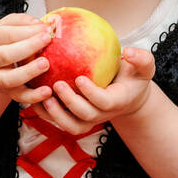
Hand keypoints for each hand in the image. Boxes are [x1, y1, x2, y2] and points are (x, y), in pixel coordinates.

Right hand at [0, 13, 55, 105]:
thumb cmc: (6, 42)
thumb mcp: (9, 26)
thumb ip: (24, 22)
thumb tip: (43, 24)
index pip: (5, 34)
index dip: (26, 30)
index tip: (46, 28)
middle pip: (5, 55)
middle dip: (28, 47)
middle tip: (47, 39)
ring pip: (10, 78)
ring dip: (29, 71)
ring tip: (46, 63)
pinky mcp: (7, 92)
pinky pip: (20, 97)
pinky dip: (34, 96)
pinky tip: (48, 91)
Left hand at [36, 47, 156, 134]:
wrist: (127, 96)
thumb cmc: (133, 77)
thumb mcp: (143, 67)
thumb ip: (142, 59)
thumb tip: (128, 52)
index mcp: (117, 101)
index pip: (104, 102)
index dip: (91, 94)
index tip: (80, 78)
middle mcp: (102, 114)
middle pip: (85, 116)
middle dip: (70, 102)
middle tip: (57, 84)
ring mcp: (88, 120)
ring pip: (71, 125)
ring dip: (55, 114)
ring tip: (43, 97)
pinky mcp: (75, 119)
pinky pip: (59, 122)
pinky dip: (46, 113)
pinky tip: (34, 97)